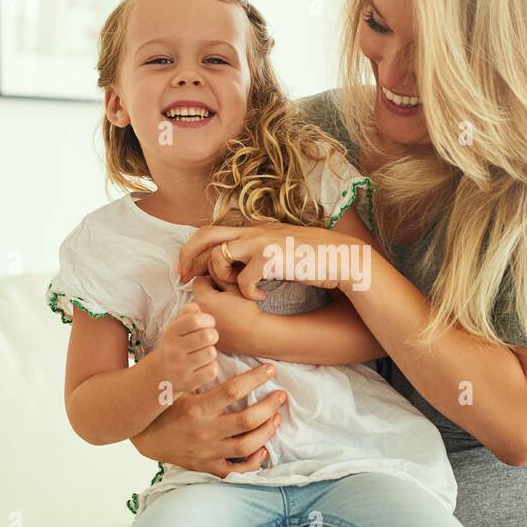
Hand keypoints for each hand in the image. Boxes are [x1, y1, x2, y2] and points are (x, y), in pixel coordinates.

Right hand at [131, 362, 287, 477]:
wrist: (146, 439)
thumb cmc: (166, 409)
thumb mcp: (179, 390)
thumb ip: (200, 377)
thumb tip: (222, 357)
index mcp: (197, 408)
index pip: (233, 390)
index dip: (255, 378)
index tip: (270, 369)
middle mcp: (204, 431)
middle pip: (247, 419)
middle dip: (269, 406)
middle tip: (280, 396)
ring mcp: (207, 451)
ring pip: (247, 445)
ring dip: (267, 431)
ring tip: (276, 418)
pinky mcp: (208, 466)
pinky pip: (235, 469)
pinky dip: (253, 462)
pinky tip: (263, 450)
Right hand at [152, 301, 218, 394]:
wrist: (158, 376)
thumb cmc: (174, 346)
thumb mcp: (175, 327)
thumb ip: (187, 313)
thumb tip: (199, 309)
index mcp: (170, 333)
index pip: (195, 319)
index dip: (208, 319)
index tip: (209, 324)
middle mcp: (173, 350)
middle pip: (207, 335)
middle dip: (213, 335)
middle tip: (209, 339)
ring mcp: (179, 368)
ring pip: (211, 353)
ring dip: (211, 352)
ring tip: (204, 353)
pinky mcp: (187, 383)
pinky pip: (212, 370)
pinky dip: (211, 367)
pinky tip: (203, 366)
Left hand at [177, 222, 354, 298]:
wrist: (341, 257)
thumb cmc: (315, 257)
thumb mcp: (281, 247)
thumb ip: (259, 250)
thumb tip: (239, 263)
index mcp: (255, 229)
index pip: (212, 231)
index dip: (193, 249)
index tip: (188, 270)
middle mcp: (254, 231)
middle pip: (205, 236)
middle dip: (189, 257)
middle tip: (184, 277)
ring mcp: (261, 241)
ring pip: (219, 257)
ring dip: (223, 279)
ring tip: (242, 291)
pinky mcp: (271, 257)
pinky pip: (243, 279)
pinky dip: (249, 293)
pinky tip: (262, 297)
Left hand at [189, 274, 261, 354]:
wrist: (256, 334)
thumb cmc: (247, 311)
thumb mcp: (234, 287)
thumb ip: (219, 275)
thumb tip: (210, 266)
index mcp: (203, 298)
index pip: (198, 281)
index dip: (210, 280)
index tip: (221, 286)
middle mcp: (198, 313)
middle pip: (197, 296)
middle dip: (207, 294)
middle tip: (224, 299)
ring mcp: (200, 326)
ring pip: (200, 309)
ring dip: (208, 307)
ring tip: (225, 311)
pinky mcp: (205, 335)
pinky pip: (204, 323)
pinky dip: (210, 321)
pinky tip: (224, 322)